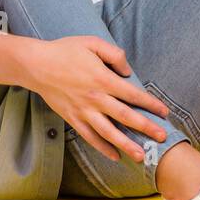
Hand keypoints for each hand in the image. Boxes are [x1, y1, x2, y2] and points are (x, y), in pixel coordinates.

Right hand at [19, 37, 170, 162]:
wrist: (36, 65)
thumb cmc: (65, 51)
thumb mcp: (92, 43)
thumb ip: (114, 54)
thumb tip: (128, 71)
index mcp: (102, 79)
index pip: (132, 94)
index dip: (150, 104)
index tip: (164, 112)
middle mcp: (95, 98)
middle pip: (125, 116)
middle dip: (145, 128)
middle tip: (162, 137)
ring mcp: (83, 111)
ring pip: (108, 132)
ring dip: (126, 145)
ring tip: (141, 156)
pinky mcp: (72, 118)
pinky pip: (90, 137)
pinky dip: (102, 148)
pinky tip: (115, 156)